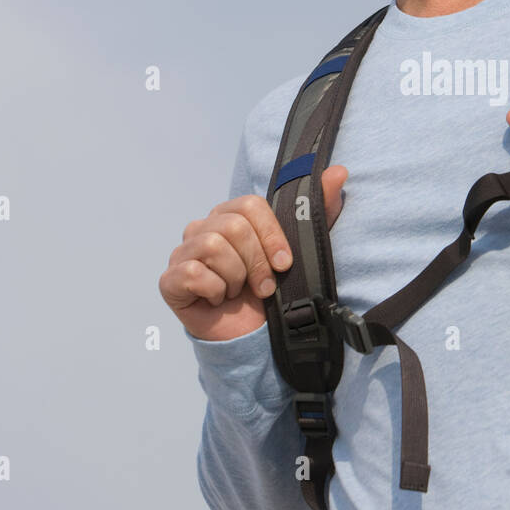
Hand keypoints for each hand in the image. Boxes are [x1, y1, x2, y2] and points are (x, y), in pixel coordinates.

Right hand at [159, 166, 347, 340]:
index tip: (285, 264)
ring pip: (213, 246)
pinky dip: (214, 291)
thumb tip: (339, 172)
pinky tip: (219, 300)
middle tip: (264, 287)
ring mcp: (183, 252)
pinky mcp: (170, 280)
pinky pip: (191, 273)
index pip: (250, 205)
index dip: (271, 235)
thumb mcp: (305, 250)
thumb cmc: (273, 293)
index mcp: (231, 216)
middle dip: (256, 262)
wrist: (255, 338)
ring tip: (239, 292)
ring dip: (236, 278)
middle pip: (233, 226)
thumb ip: (320, 210)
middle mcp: (203, 228)